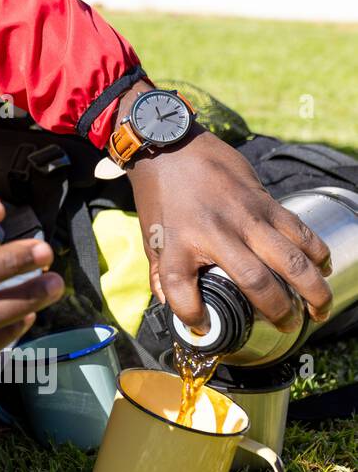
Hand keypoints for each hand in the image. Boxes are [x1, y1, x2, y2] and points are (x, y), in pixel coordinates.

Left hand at [128, 126, 332, 334]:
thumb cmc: (159, 193)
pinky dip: (316, 252)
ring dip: (311, 289)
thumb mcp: (149, 236)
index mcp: (176, 244)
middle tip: (287, 326)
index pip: (181, 290)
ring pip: (290, 260)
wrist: (169, 144)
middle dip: (278, 311)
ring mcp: (245, 216)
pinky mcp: (264, 200)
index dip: (192, 316)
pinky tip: (321, 268)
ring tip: (317, 310)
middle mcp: (214, 233)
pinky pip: (299, 231)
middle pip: (256, 282)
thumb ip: (162, 273)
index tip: (202, 328)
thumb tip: (177, 307)